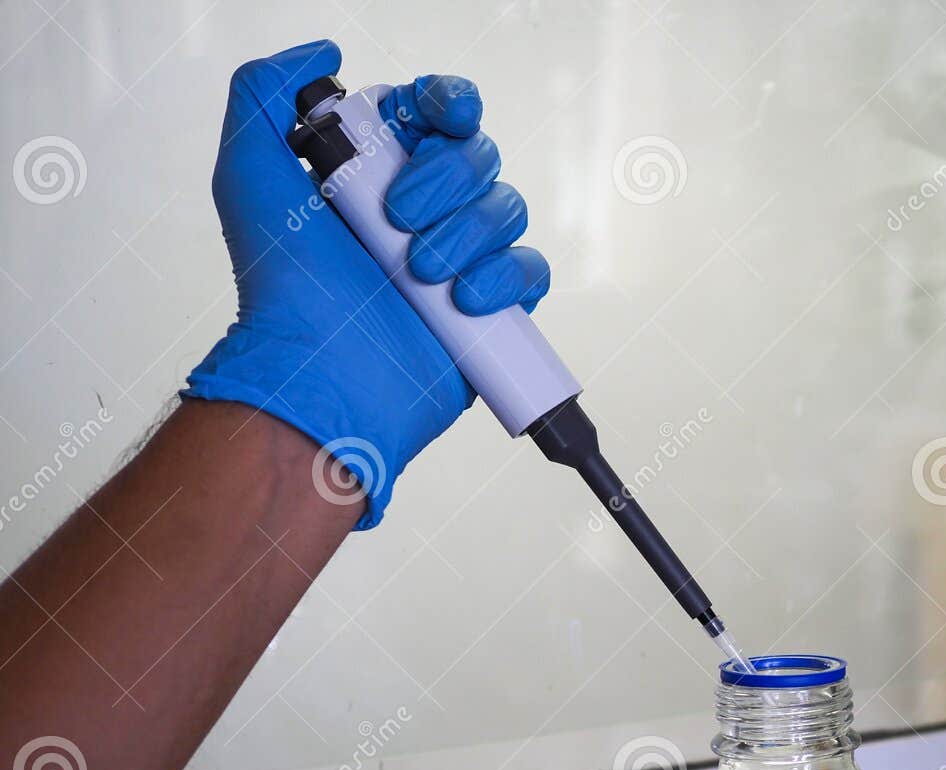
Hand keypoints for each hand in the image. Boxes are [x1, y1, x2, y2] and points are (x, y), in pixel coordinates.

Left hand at [184, 39, 550, 526]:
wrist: (322, 373)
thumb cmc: (284, 287)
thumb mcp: (247, 171)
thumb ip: (265, 91)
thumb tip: (322, 53)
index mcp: (378, 171)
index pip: (437, 111)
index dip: (448, 103)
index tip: (434, 116)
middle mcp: (425, 210)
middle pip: (478, 155)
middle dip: (443, 181)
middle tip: (396, 219)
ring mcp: (463, 260)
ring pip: (506, 209)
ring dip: (465, 234)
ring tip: (418, 271)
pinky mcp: (492, 310)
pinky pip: (531, 271)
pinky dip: (503, 279)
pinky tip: (462, 299)